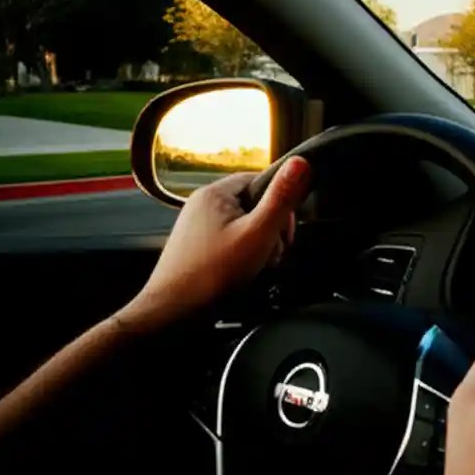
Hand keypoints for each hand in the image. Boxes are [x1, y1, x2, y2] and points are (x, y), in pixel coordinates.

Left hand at [118, 157, 310, 330]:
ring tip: (254, 265)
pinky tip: (241, 271)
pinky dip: (242, 254)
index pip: (262, 181)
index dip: (280, 206)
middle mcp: (203, 204)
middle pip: (255, 205)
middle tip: (269, 251)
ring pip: (245, 225)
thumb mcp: (258, 233)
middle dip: (270, 229)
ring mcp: (198, 225)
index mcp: (215, 193)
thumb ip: (281, 198)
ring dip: (258, 244)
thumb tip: (301, 163)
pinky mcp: (197, 245)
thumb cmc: (211, 274)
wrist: (174, 311)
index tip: (283, 230)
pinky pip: (231, 240)